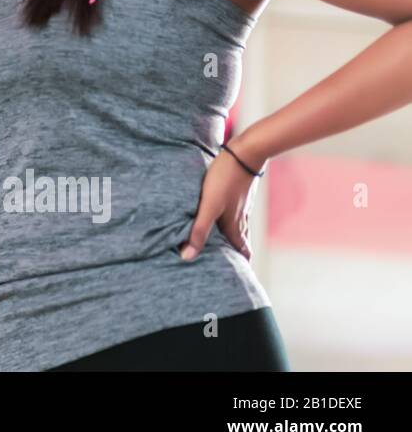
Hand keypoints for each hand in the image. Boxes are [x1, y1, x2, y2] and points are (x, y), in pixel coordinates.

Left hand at [180, 140, 263, 261]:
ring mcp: (240, 205)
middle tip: (235, 266)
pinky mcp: (237, 193)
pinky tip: (225, 216)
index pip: (240, 251)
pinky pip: (235, 213)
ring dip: (235, 239)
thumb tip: (187, 256)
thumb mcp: (208, 206)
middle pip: (241, 242)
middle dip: (238, 254)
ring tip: (229, 247)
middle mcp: (239, 218)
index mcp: (233, 225)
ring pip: (239, 227)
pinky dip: (231, 222)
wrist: (244, 153)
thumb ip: (199, 230)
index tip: (240, 277)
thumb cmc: (224, 180)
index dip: (240, 264)